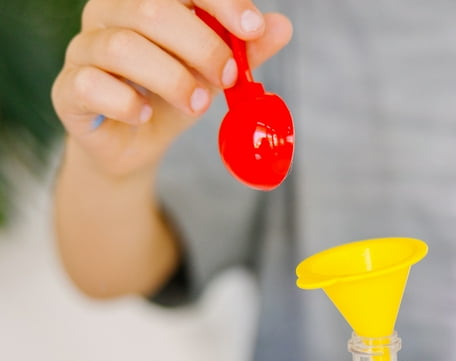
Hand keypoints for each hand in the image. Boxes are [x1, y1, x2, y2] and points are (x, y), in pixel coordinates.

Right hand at [51, 0, 291, 177]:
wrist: (133, 146)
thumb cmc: (171, 98)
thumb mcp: (214, 75)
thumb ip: (244, 51)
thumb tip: (282, 26)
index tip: (253, 27)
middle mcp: (106, 13)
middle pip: (150, 7)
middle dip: (201, 45)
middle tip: (227, 78)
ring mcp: (83, 49)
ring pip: (122, 46)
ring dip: (172, 78)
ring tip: (198, 104)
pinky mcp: (68, 90)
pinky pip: (91, 84)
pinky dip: (127, 103)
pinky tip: (147, 115)